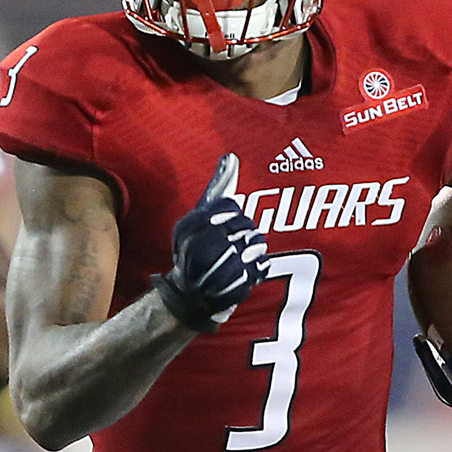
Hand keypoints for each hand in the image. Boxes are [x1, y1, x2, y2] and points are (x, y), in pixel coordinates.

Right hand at [152, 153, 269, 330]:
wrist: (188, 294)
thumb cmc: (198, 246)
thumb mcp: (200, 216)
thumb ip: (218, 188)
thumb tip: (232, 157)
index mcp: (189, 226)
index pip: (232, 206)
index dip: (234, 215)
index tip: (225, 225)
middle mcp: (198, 247)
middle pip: (247, 224)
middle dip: (246, 232)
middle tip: (234, 243)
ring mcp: (215, 270)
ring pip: (257, 244)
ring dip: (254, 249)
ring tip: (240, 256)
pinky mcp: (231, 289)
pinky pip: (262, 267)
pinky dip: (259, 267)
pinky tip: (246, 270)